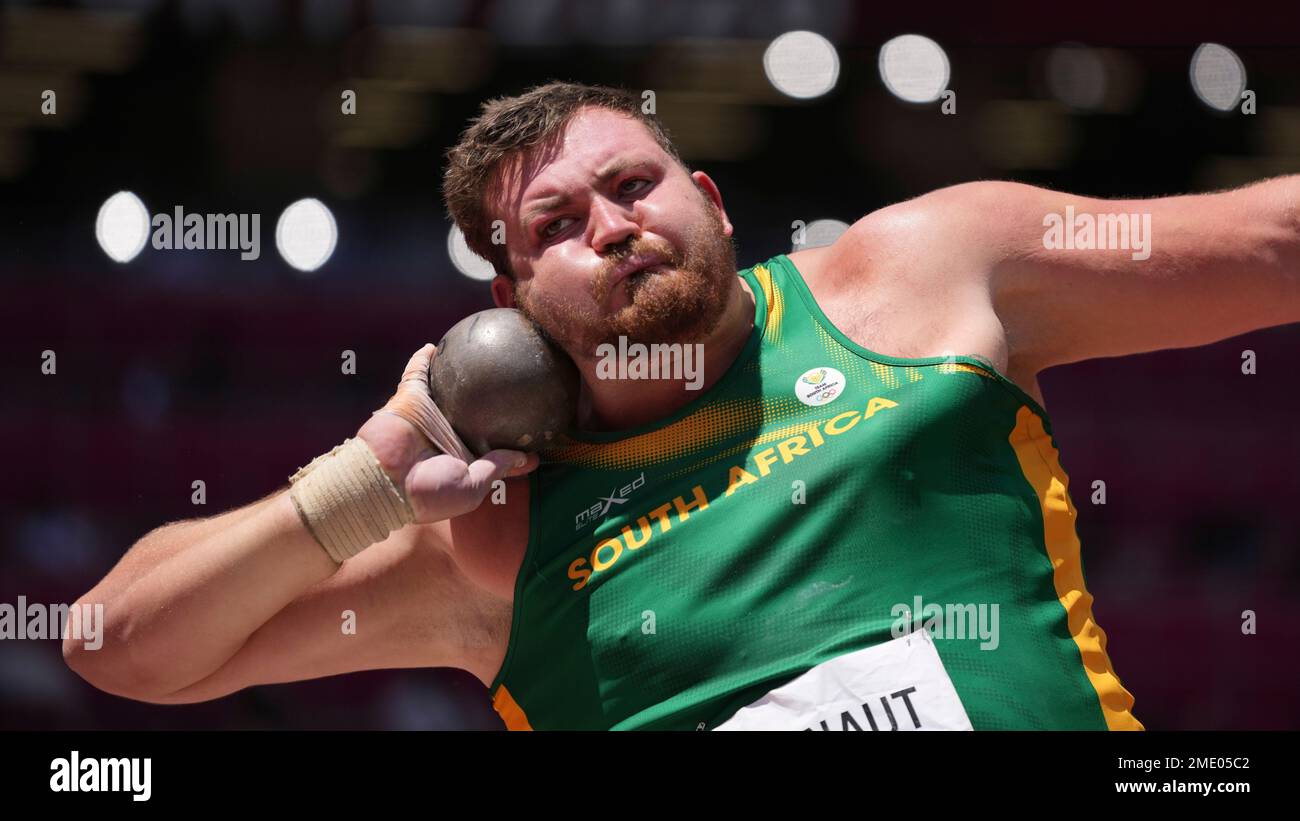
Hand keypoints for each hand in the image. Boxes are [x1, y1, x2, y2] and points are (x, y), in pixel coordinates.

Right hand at [356, 343, 538, 522]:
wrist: (387, 483)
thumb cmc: (429, 492)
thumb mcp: (472, 487)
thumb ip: (496, 468)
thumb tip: (525, 458)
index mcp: (461, 456)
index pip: (491, 445)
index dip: (511, 440)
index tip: (537, 430)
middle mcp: (446, 433)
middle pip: (472, 411)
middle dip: (490, 399)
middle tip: (512, 380)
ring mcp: (428, 414)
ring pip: (445, 387)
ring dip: (457, 372)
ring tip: (477, 354)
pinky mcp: (410, 399)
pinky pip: (416, 374)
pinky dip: (422, 360)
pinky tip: (434, 347)